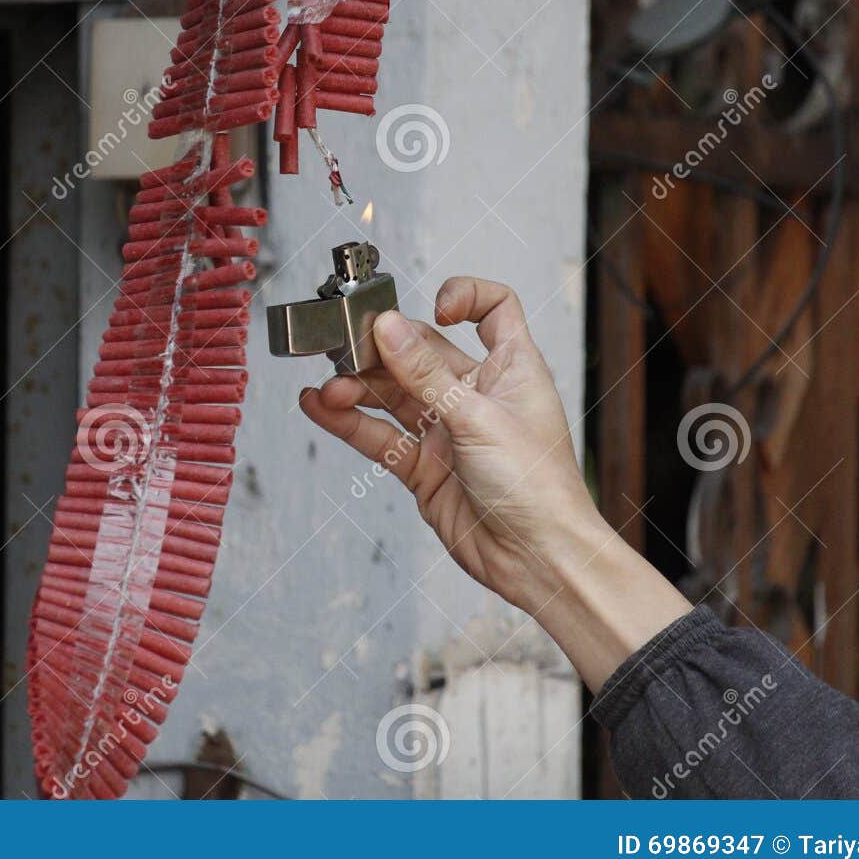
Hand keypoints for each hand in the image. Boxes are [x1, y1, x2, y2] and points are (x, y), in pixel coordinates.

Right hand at [299, 277, 594, 606]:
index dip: (465, 297)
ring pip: (392, 394)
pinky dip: (348, 422)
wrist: (538, 560)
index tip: (432, 307)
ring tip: (328, 387)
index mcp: (510, 369)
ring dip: (357, 386)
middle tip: (344, 346)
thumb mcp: (478, 418)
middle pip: (420, 352)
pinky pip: (379, 436)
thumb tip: (389, 328)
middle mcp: (476, 394)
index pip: (494, 311)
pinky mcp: (423, 466)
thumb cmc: (539, 489)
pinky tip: (319, 408)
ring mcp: (447, 430)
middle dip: (380, 347)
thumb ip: (425, 374)